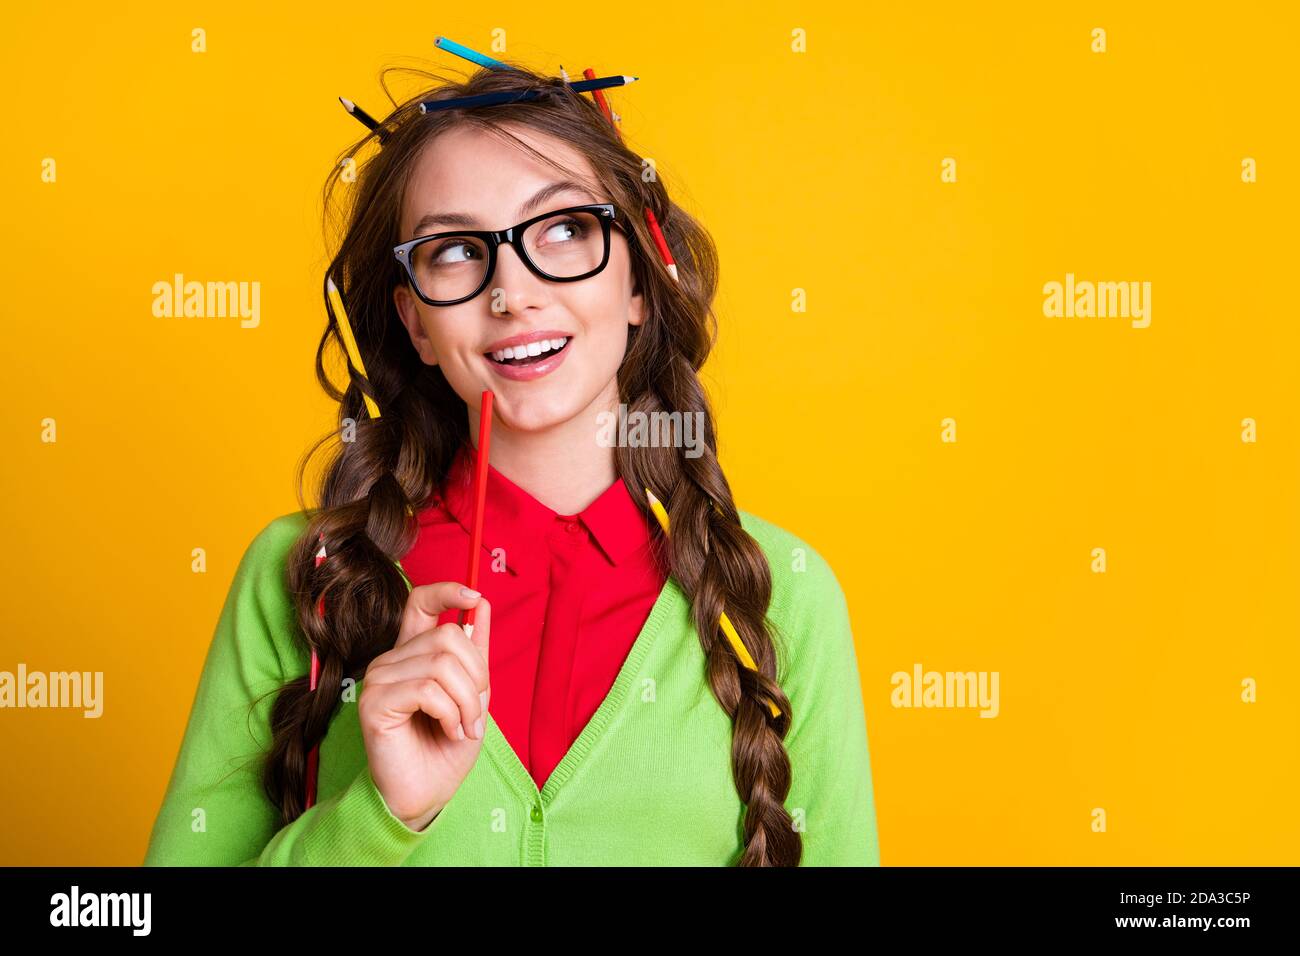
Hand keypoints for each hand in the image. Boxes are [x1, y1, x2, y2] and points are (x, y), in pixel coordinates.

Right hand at [358, 582, 491, 831]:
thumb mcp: (473, 696)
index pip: (419, 602)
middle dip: (476, 676)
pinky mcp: (374, 702)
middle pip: (448, 636)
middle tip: (476, 713)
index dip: (447, 591)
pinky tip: (449, 731)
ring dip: (467, 702)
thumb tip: (481, 605)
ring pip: (442, 664)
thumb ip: (474, 654)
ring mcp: (379, 679)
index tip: (475, 598)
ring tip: (465, 728)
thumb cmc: (445, 749)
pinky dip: (451, 713)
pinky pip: (428, 690)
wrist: (426, 794)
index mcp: (412, 654)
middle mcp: (391, 660)